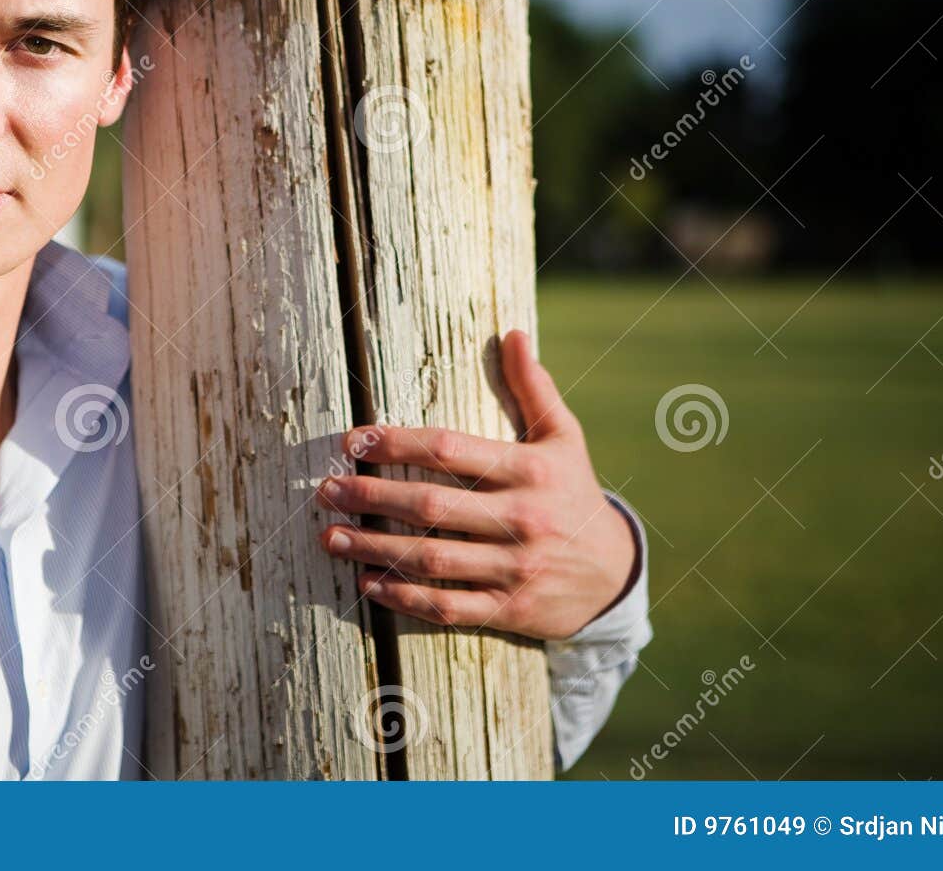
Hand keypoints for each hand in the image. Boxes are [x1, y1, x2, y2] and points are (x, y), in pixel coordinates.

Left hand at [315, 329, 637, 639]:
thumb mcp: (564, 438)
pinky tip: (366, 582)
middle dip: (371, 495)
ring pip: (432, 558)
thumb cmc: (574, 494)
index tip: (353, 440)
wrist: (616, 574)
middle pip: (431, 505)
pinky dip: (403, 598)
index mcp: (530, 470)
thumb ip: (534, 388)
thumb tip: (512, 334)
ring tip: (330, 535)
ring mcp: (515, 568)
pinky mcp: (510, 609)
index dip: (396, 443)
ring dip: (374, 547)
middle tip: (326, 488)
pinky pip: (447, 606)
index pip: (450, 449)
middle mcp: (522, 519)